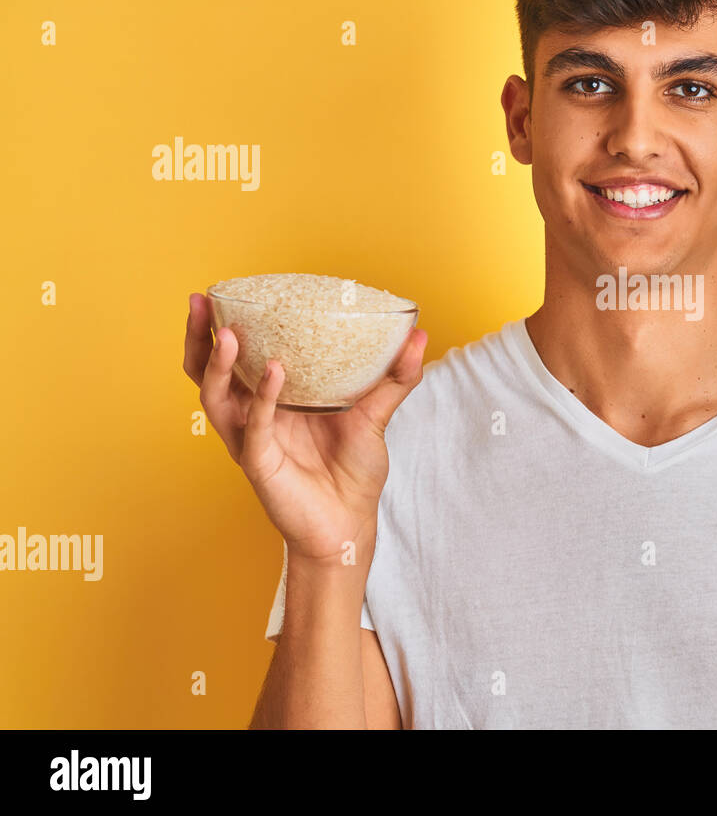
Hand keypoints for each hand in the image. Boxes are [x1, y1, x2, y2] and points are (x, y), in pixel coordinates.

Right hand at [183, 292, 426, 564]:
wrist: (350, 524)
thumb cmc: (353, 471)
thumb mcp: (376, 414)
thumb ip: (395, 375)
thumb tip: (420, 333)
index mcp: (270, 398)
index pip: (234, 356)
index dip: (219, 325)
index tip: (219, 292)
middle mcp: (252, 415)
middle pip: (207, 371)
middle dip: (198, 336)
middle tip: (201, 302)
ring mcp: (251, 439)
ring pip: (217, 397)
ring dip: (219, 363)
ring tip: (228, 333)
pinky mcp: (260, 464)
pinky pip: (253, 428)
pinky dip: (262, 400)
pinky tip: (274, 374)